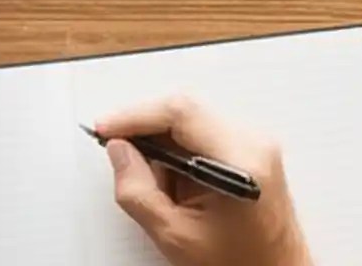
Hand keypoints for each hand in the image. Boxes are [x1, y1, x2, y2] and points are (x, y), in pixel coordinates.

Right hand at [96, 96, 312, 265]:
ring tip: (158, 185)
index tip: (106, 128)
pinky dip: (178, 150)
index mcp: (242, 161)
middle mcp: (254, 142)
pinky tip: (175, 183)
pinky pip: (202, 132)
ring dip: (162, 143)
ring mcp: (255, 142)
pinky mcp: (250, 147)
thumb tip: (119, 152)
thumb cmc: (241, 264)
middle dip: (145, 130)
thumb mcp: (177, 237)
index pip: (180, 113)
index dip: (135, 115)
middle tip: (121, 154)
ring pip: (190, 119)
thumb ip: (139, 192)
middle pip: (184, 111)